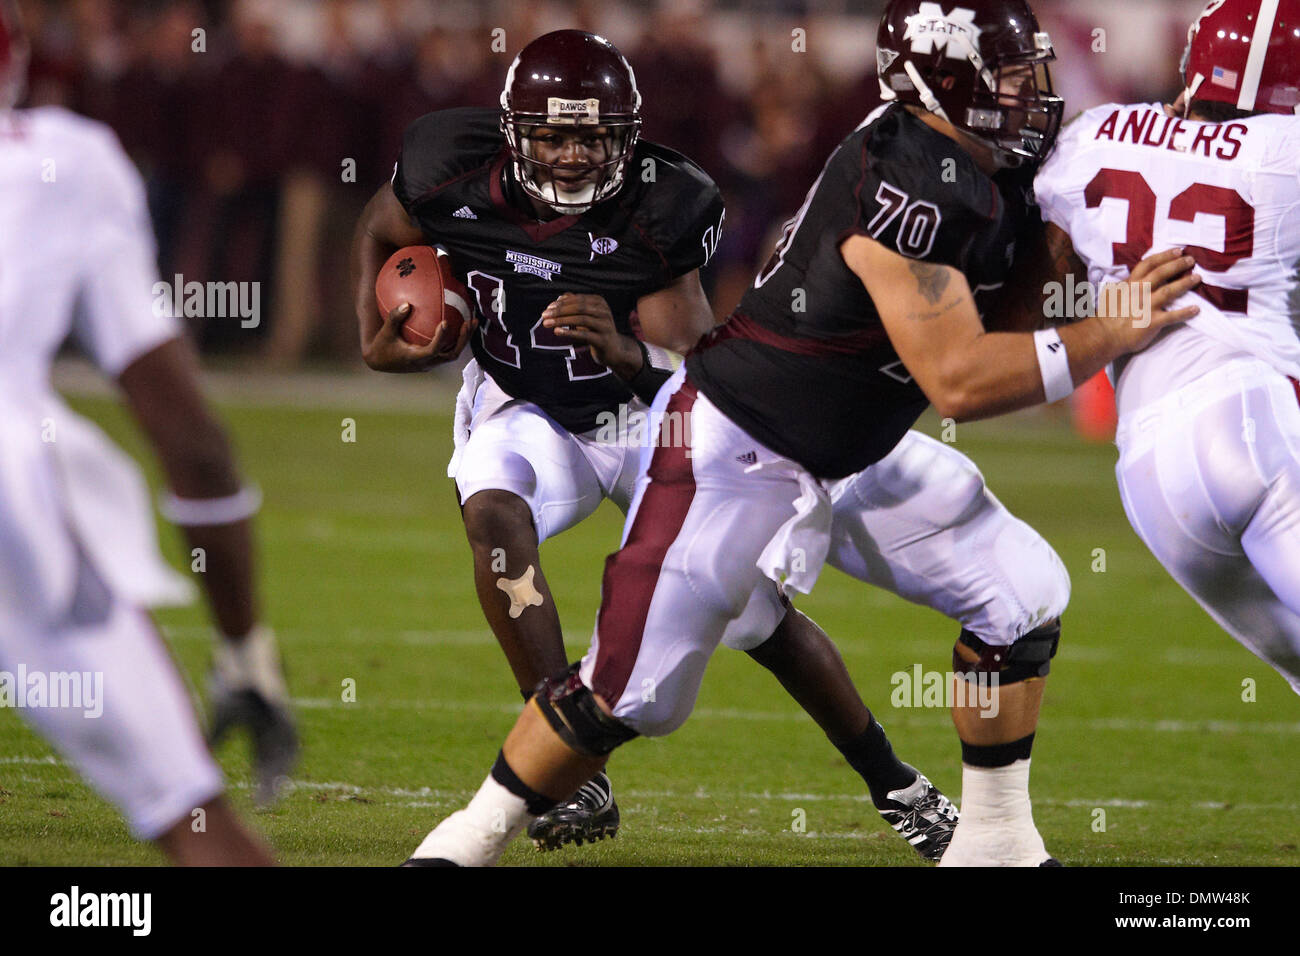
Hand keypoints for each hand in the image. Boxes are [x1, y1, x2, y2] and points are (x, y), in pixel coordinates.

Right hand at [207, 626, 298, 805]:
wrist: (240, 652)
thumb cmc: (231, 683)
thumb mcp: (222, 716)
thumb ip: (217, 738)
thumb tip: (202, 758)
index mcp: (259, 732)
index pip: (262, 763)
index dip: (261, 784)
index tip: (257, 805)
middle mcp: (273, 726)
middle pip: (276, 760)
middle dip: (271, 783)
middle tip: (267, 805)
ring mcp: (280, 715)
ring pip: (287, 748)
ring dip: (281, 769)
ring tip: (276, 788)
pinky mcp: (282, 702)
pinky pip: (289, 728)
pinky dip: (286, 748)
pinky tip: (287, 762)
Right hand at [362, 302, 474, 372]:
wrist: (380, 362)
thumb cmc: (382, 346)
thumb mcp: (385, 331)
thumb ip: (395, 318)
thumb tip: (407, 303)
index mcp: (415, 358)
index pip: (433, 350)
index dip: (441, 338)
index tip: (445, 322)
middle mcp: (427, 363)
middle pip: (451, 355)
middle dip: (462, 340)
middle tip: (468, 322)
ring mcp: (431, 363)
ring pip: (453, 353)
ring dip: (463, 339)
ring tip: (472, 321)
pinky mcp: (433, 360)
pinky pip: (448, 349)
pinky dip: (456, 338)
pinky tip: (460, 322)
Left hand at [541, 293, 642, 378]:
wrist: (613, 350)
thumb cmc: (595, 331)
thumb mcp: (585, 316)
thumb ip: (574, 306)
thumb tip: (559, 298)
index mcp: (599, 302)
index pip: (577, 299)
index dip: (561, 303)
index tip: (547, 309)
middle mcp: (604, 311)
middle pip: (579, 307)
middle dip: (559, 311)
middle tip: (544, 315)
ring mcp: (605, 325)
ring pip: (581, 319)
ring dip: (561, 320)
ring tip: (547, 324)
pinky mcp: (603, 340)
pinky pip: (584, 334)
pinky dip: (569, 332)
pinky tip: (557, 332)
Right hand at [1095, 248, 1200, 354]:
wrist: (1102, 336)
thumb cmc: (1106, 316)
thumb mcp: (1112, 294)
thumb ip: (1125, 285)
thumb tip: (1131, 279)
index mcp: (1130, 283)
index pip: (1149, 264)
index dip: (1164, 256)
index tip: (1177, 251)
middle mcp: (1139, 291)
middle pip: (1162, 273)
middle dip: (1178, 265)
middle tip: (1191, 260)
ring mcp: (1146, 306)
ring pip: (1170, 291)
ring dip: (1185, 283)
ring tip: (1197, 278)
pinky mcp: (1152, 321)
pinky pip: (1172, 316)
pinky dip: (1185, 312)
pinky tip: (1196, 309)